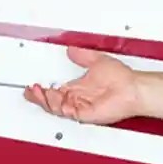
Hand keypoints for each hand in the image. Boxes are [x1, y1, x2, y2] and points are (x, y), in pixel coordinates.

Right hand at [24, 47, 142, 124]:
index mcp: (80, 88)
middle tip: (30, 91)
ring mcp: (81, 107)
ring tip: (38, 92)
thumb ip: (83, 56)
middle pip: (53, 101)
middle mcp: (79, 98)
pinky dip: (57, 106)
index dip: (43, 89)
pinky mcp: (85, 114)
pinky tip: (52, 98)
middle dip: (39, 96)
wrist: (132, 89)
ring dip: (45, 100)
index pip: (56, 90)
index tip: (33, 85)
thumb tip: (72, 49)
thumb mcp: (98, 61)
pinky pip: (66, 113)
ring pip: (56, 107)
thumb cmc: (122, 79)